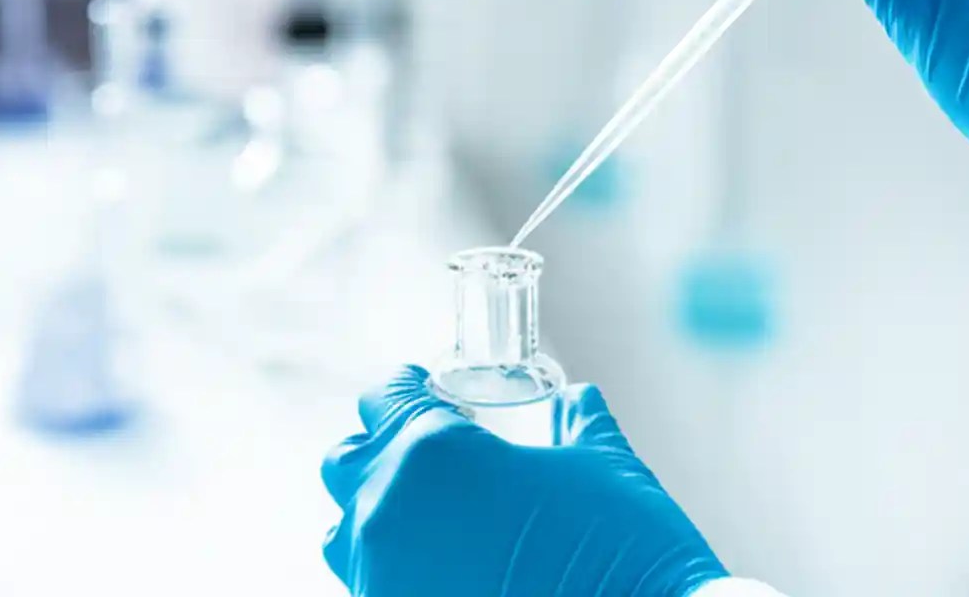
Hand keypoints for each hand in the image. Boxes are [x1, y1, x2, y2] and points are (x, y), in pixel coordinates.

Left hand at [321, 366, 727, 596]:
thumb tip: (576, 398)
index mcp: (434, 451)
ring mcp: (382, 578)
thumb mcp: (604, 465)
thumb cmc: (625, 548)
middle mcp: (389, 510)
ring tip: (427, 520)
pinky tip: (445, 570)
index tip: (421, 392)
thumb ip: (579, 420)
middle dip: (379, 449)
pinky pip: (369, 587)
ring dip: (375, 516)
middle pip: (347, 461)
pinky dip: (393, 571)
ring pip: (343, 532)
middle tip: (425, 455)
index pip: (384, 400)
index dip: (405, 391)